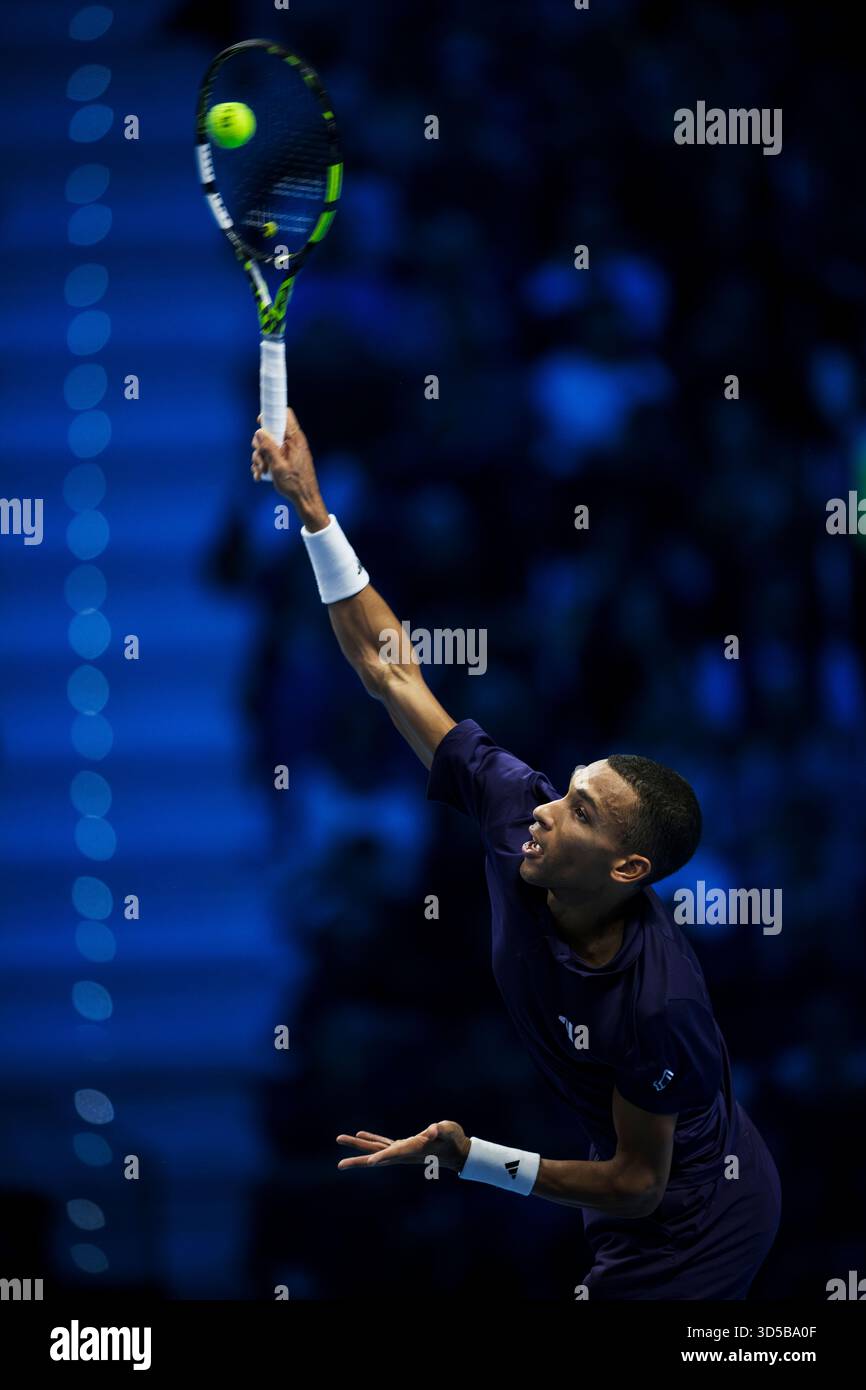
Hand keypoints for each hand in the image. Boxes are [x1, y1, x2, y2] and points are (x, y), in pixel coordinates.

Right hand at [250, 407, 328, 529]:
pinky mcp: (285, 460)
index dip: (271, 413)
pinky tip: (260, 475)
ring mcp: (288, 451)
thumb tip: (259, 432)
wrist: (305, 499)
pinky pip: (271, 455)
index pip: (285, 414)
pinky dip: (264, 463)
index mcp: (295, 439)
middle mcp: (292, 442)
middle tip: (260, 458)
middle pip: (271, 431)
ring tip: (260, 472)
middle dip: (260, 445)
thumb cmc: (295, 484)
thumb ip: (269, 448)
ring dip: (260, 457)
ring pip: (268, 445)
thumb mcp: (278, 466)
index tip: (260, 421)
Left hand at [336, 1122, 470, 1172]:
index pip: (394, 1153)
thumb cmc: (454, 1140)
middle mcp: (404, 1153)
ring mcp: (403, 1150)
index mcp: (413, 1149)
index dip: (382, 1157)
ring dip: (358, 1145)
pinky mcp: (404, 1145)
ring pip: (376, 1148)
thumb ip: (440, 1130)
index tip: (368, 1162)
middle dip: (358, 1159)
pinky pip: (383, 1143)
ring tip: (340, 1139)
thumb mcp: (449, 1131)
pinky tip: (361, 1134)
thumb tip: (433, 1130)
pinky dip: (372, 1138)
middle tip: (339, 1166)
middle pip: (377, 1156)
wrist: (458, 1151)